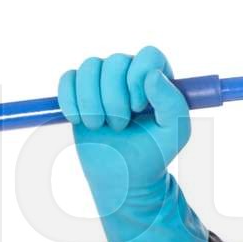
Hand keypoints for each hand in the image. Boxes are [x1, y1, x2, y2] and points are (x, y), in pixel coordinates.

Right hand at [57, 46, 206, 241]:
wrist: (125, 185)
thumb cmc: (155, 161)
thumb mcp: (176, 133)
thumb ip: (172, 102)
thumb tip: (155, 77)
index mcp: (156, 81)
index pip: (148, 57)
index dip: (140, 78)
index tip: (141, 107)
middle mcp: (129, 79)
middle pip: (113, 62)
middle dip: (116, 97)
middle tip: (123, 125)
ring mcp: (102, 87)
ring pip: (88, 69)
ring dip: (94, 102)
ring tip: (106, 127)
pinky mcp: (78, 97)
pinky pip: (66, 80)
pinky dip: (72, 99)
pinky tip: (83, 120)